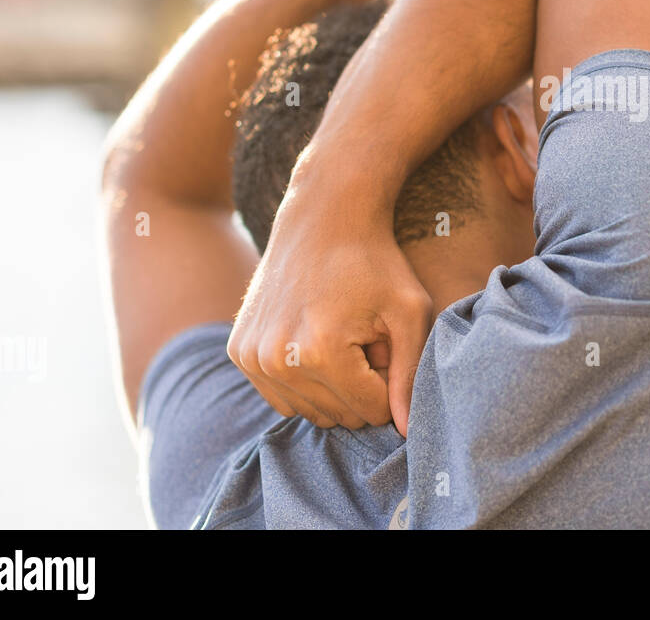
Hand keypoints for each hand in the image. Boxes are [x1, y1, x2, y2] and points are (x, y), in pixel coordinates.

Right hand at [228, 182, 430, 434]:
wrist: (324, 217)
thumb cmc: (376, 262)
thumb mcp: (409, 311)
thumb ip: (409, 374)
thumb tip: (405, 432)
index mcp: (321, 351)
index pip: (371, 411)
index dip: (391, 384)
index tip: (388, 346)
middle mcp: (278, 359)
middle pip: (339, 416)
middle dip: (362, 387)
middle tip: (367, 341)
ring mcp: (252, 357)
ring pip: (310, 413)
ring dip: (334, 388)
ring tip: (343, 340)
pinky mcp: (239, 352)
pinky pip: (281, 397)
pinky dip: (304, 382)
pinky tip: (316, 342)